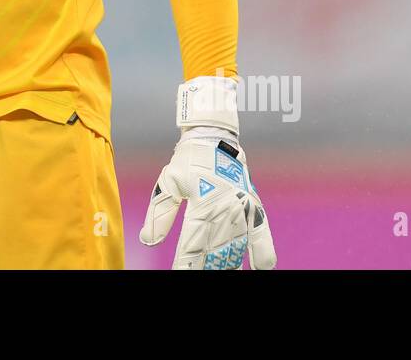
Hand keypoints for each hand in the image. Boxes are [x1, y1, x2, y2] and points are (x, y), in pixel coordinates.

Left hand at [139, 76, 275, 268]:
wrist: (215, 137)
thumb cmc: (188, 160)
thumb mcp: (168, 182)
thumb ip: (159, 213)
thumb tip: (147, 239)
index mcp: (203, 203)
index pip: (192, 244)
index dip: (186, 263)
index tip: (180, 273)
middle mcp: (226, 208)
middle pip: (215, 250)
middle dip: (206, 266)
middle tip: (197, 274)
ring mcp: (243, 208)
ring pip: (236, 246)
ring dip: (228, 262)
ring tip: (221, 272)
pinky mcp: (253, 206)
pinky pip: (263, 233)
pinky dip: (263, 252)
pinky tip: (260, 267)